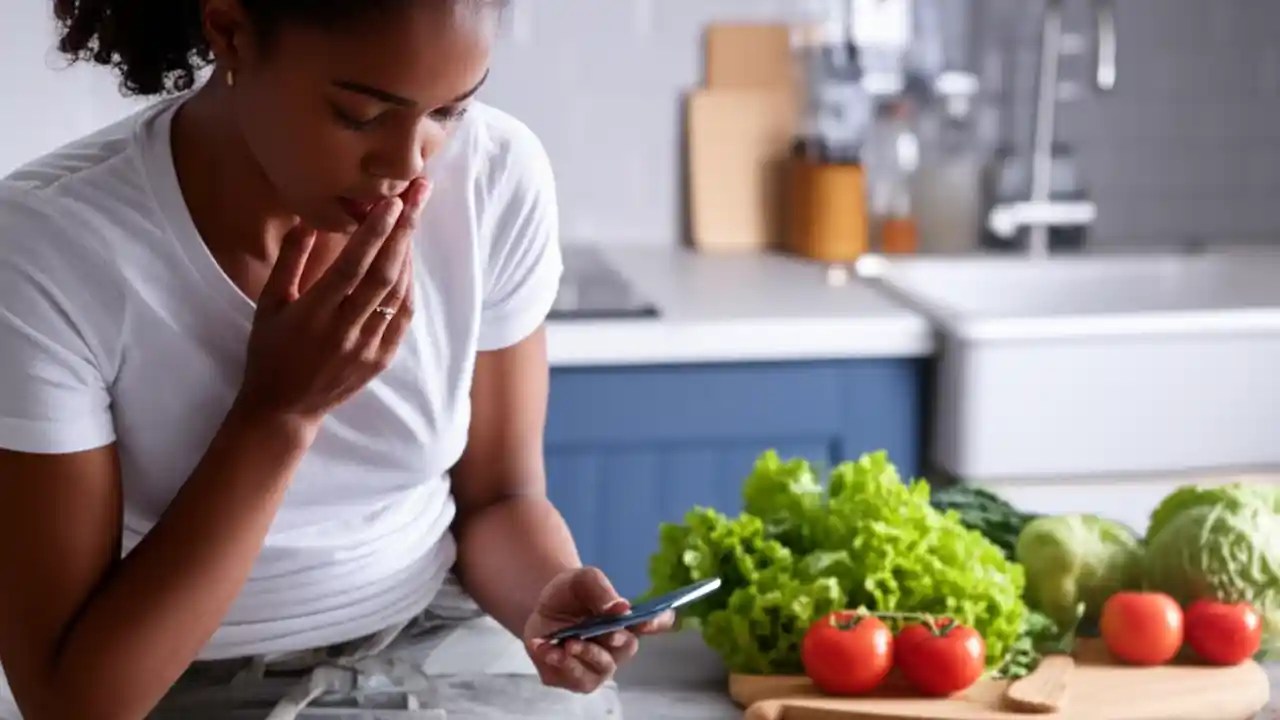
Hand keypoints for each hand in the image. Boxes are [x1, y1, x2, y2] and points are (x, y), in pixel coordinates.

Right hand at [235, 178, 430, 427]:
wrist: (284, 408)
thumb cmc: (270, 351)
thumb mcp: (269, 304)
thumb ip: (290, 260)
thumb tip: (308, 219)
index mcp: (313, 315)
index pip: (353, 267)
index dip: (375, 232)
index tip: (392, 201)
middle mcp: (345, 331)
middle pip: (384, 274)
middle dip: (405, 230)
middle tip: (420, 193)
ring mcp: (368, 347)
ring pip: (398, 293)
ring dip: (409, 253)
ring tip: (414, 217)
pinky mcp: (382, 359)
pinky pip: (403, 315)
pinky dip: (409, 284)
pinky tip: (408, 259)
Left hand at [522, 567, 674, 693]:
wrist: (539, 610)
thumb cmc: (569, 594)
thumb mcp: (581, 580)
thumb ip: (600, 589)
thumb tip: (620, 608)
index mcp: (627, 619)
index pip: (656, 622)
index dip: (658, 622)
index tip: (649, 620)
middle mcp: (619, 646)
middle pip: (627, 646)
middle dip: (615, 639)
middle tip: (606, 632)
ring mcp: (599, 665)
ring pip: (602, 667)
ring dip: (585, 653)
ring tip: (566, 643)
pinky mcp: (576, 678)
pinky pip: (575, 677)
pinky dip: (560, 662)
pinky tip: (546, 649)